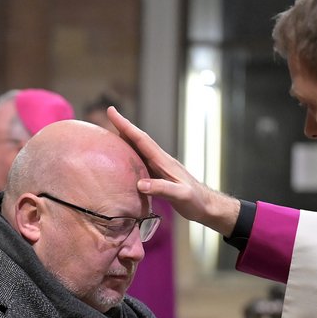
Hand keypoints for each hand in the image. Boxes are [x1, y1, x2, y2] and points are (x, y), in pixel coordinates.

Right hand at [107, 106, 239, 236]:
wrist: (207, 206)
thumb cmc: (195, 201)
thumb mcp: (180, 196)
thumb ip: (161, 189)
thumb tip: (140, 184)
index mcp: (163, 161)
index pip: (141, 139)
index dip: (126, 126)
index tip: (112, 112)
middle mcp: (161, 160)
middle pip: (139, 139)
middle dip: (124, 126)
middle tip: (109, 114)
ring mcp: (160, 167)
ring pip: (139, 148)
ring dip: (126, 138)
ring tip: (111, 132)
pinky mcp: (159, 175)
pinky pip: (141, 160)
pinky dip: (131, 153)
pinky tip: (124, 156)